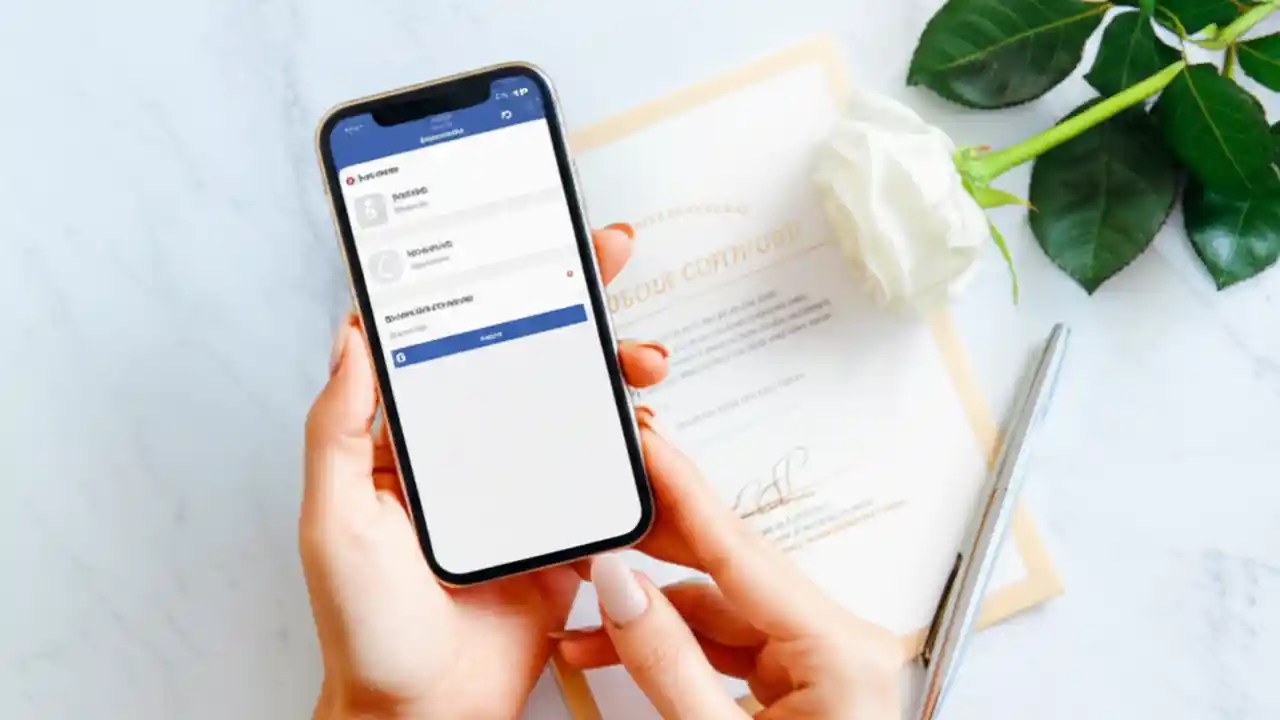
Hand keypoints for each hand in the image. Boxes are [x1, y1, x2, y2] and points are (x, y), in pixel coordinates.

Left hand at [301, 224, 667, 719]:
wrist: (426, 718)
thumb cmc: (367, 631)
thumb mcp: (335, 524)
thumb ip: (339, 429)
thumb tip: (351, 336)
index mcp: (412, 439)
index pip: (456, 341)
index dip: (492, 283)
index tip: (520, 231)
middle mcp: (471, 451)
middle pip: (529, 356)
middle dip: (574, 300)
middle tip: (607, 254)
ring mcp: (521, 486)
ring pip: (575, 405)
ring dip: (612, 370)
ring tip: (641, 358)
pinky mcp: (564, 526)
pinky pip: (604, 471)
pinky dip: (632, 444)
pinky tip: (645, 427)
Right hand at [557, 422, 904, 718]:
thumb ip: (667, 664)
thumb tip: (622, 588)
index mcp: (841, 653)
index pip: (742, 551)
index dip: (682, 492)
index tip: (646, 445)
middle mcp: (842, 647)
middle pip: (731, 573)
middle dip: (653, 550)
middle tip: (601, 508)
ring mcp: (824, 667)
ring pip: (722, 612)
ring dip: (650, 611)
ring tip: (582, 614)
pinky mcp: (804, 687)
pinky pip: (729, 647)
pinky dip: (674, 645)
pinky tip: (617, 644)